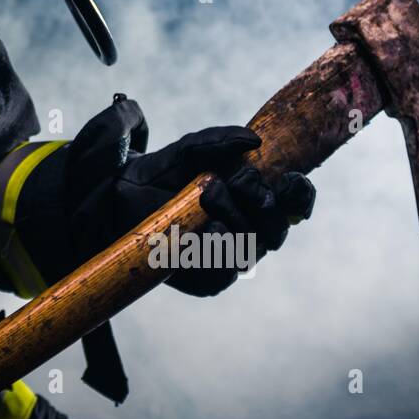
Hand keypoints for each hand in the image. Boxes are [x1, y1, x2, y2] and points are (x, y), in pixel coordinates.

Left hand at [64, 95, 315, 295]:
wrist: (118, 198)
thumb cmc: (162, 172)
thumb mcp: (188, 149)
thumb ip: (217, 140)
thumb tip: (253, 140)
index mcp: (255, 198)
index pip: (294, 200)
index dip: (300, 194)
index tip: (291, 179)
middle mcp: (248, 229)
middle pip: (276, 228)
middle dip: (260, 202)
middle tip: (235, 180)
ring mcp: (228, 256)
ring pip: (249, 250)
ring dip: (234, 221)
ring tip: (207, 194)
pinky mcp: (205, 278)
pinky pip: (221, 274)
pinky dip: (215, 252)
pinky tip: (205, 231)